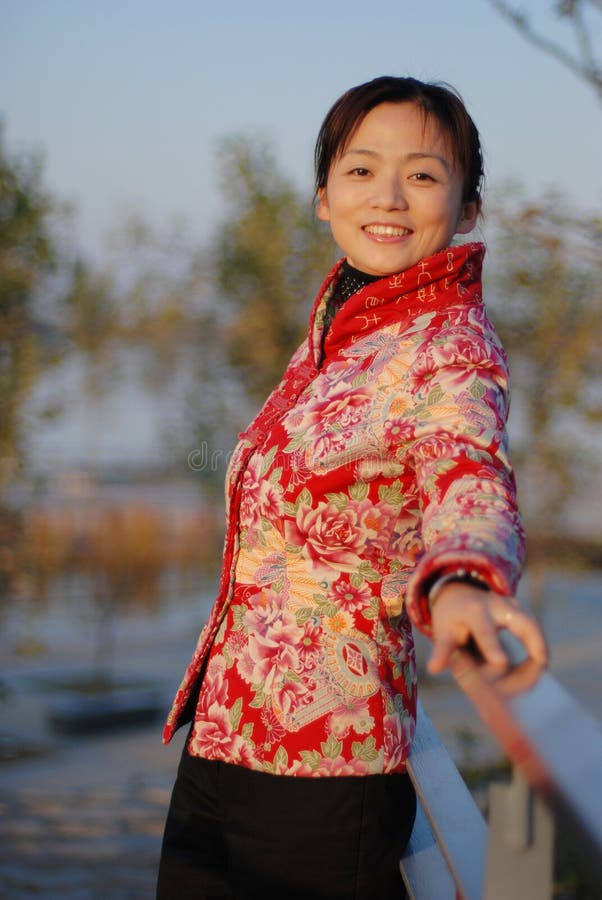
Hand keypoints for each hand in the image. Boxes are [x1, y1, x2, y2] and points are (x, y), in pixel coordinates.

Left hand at [427, 582, 548, 674]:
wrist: (458, 592)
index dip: (493, 648)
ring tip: (542, 668)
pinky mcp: (520, 609)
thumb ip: (443, 650)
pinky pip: (534, 626)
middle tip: (542, 666)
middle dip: (535, 642)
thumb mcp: (443, 631)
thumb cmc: (451, 617)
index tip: (501, 664)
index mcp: (474, 612)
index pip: (486, 631)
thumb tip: (433, 669)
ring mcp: (512, 605)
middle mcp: (497, 605)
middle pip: (523, 621)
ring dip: (540, 645)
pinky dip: (539, 643)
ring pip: (532, 623)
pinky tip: (541, 662)